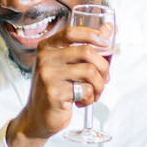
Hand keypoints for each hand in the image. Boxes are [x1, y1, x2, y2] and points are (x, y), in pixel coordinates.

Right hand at [7, 23, 112, 146]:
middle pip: (86, 52)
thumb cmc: (55, 89)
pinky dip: (90, 98)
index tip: (105, 43)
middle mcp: (45, 59)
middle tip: (104, 79)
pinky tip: (81, 102)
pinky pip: (85, 90)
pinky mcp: (54, 93)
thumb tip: (108, 28)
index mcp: (47, 48)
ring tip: (94, 93)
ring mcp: (48, 76)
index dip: (92, 34)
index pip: (71, 32)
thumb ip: (85, 46)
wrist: (37, 117)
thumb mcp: (66, 65)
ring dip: (99, 86)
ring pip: (90, 72)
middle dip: (103, 67)